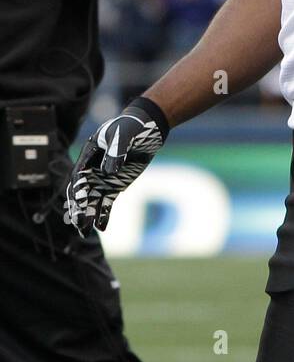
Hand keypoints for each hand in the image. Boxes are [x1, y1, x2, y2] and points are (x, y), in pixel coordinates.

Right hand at [65, 97, 168, 235]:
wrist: (146, 131)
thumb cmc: (131, 129)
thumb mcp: (124, 136)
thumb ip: (116, 152)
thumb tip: (108, 172)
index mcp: (88, 155)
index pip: (79, 176)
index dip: (79, 190)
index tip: (80, 203)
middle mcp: (92, 170)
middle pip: (81, 192)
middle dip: (78, 209)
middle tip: (78, 224)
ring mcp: (103, 179)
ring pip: (91, 200)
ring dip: (88, 216)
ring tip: (84, 232)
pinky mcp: (115, 185)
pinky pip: (106, 203)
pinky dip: (103, 214)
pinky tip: (101, 228)